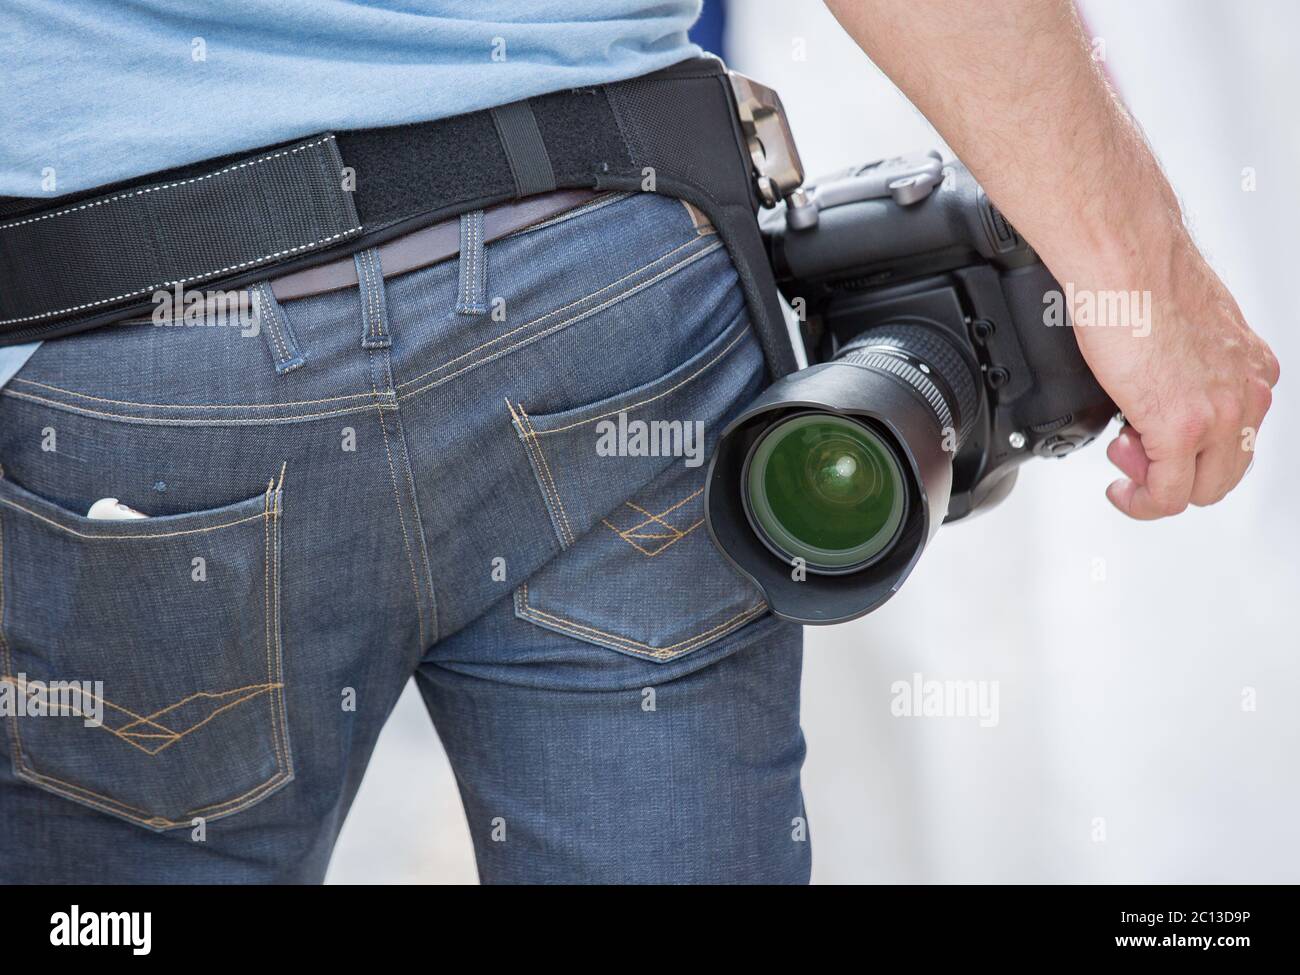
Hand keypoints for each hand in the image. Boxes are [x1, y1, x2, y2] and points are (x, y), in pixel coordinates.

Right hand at [1062, 232, 1278, 518]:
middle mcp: (1245, 395)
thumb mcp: (1185, 327)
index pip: (1237, 437)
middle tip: (1134, 452)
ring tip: (1123, 461)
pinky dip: (1141, 502)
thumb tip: (1155, 375)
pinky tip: (1120, 491)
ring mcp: (1217, 417)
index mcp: (1249, 368)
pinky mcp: (1179, 430)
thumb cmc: (1142, 277)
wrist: (1127, 262)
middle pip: (1224, 472)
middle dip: (1175, 473)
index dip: (1191, 448)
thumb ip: (1187, 360)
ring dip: (1156, 487)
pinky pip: (1167, 496)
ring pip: (1201, 490)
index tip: (1155, 441)